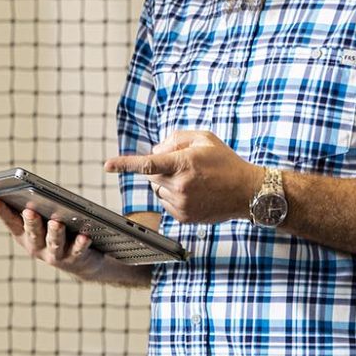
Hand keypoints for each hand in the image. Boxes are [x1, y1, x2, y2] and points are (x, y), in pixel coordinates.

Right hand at [0, 197, 131, 283]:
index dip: (0, 211)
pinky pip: (77, 251)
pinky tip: (84, 236)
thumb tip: (30, 187)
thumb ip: (37, 207)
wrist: (82, 262)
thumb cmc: (58, 232)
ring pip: (54, 243)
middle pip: (33, 233)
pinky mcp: (74, 259)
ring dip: (54, 233)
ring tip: (56, 223)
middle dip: (31, 222)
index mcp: (24, 234)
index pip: (10, 221)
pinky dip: (80, 244)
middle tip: (29, 210)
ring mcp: (54, 255)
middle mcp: (36, 247)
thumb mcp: (44, 220)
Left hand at [107, 130, 265, 224]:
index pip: (148, 164)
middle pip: (151, 176)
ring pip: (158, 190)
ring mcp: (182, 203)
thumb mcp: (204, 138)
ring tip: (194, 182)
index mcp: (184, 163)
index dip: (125, 164)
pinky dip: (174, 197)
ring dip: (168, 183)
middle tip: (183, 167)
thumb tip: (154, 151)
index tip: (107, 165)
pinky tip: (195, 194)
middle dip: (161, 169)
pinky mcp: (184, 217)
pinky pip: (166, 203)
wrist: (247, 191)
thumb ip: (175, 139)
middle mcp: (180, 185)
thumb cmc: (225, 161)